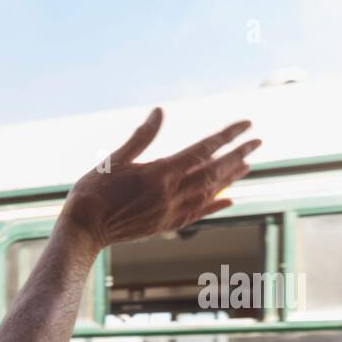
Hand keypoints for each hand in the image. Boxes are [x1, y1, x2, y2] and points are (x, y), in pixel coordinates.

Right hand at [59, 108, 260, 250]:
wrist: (83, 230)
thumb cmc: (93, 192)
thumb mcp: (114, 159)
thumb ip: (141, 137)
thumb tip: (159, 112)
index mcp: (159, 174)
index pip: (203, 150)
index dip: (227, 135)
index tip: (247, 124)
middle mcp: (170, 194)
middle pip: (214, 171)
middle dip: (238, 155)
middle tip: (257, 142)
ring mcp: (169, 212)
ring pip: (210, 192)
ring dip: (230, 177)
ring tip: (247, 165)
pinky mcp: (165, 225)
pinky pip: (198, 214)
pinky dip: (216, 205)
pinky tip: (229, 199)